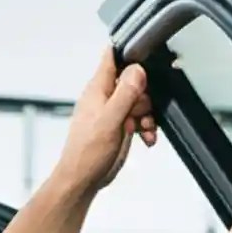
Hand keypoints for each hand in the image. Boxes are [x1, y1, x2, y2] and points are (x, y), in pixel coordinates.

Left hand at [54, 47, 156, 193]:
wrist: (83, 179)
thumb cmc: (88, 153)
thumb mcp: (110, 120)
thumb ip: (125, 94)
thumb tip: (137, 70)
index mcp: (98, 89)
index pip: (112, 57)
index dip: (129, 53)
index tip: (145, 60)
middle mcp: (104, 98)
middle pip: (133, 82)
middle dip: (144, 97)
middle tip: (141, 113)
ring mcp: (112, 112)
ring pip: (139, 102)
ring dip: (148, 115)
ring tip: (145, 129)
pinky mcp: (118, 126)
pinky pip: (138, 119)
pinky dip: (146, 127)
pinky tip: (147, 138)